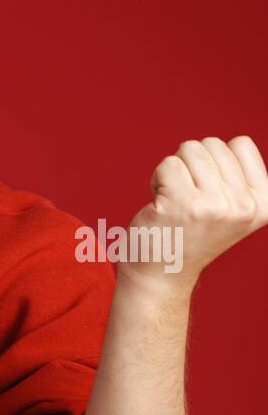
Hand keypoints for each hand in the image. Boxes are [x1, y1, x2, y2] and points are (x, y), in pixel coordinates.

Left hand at [121, 136, 267, 294]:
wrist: (163, 273)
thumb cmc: (192, 231)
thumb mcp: (234, 207)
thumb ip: (240, 177)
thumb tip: (242, 141)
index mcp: (264, 203)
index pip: (241, 144)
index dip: (217, 160)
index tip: (211, 191)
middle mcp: (245, 207)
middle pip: (212, 144)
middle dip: (193, 165)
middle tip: (189, 200)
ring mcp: (216, 206)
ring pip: (189, 149)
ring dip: (175, 170)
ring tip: (176, 201)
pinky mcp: (184, 205)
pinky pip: (168, 164)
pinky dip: (157, 179)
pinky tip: (162, 206)